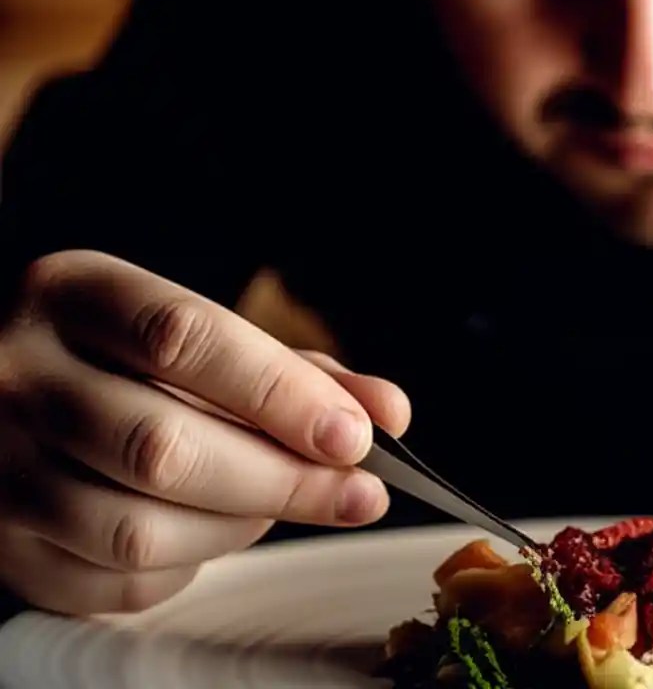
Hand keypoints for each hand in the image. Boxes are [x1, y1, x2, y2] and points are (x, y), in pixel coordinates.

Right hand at [0, 250, 411, 614]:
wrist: (6, 397)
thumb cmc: (124, 363)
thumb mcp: (199, 340)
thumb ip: (295, 371)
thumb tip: (387, 413)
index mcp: (73, 296)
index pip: (182, 338)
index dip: (281, 393)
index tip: (354, 435)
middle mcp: (18, 377)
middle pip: (162, 447)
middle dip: (281, 479)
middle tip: (355, 492)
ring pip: (137, 529)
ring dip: (238, 527)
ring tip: (278, 502)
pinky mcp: (1, 544)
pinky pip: (115, 582)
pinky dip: (188, 566)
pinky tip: (209, 529)